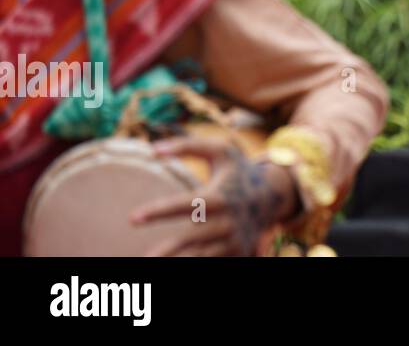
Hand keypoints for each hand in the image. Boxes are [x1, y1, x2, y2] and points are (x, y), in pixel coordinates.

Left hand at [129, 137, 298, 255]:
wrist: (273, 195)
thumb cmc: (238, 170)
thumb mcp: (220, 150)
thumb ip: (187, 145)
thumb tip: (153, 149)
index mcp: (219, 197)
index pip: (184, 205)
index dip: (158, 211)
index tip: (132, 218)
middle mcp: (227, 221)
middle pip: (192, 240)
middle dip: (168, 250)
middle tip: (145, 258)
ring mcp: (233, 240)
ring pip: (201, 256)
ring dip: (178, 262)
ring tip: (153, 265)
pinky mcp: (237, 253)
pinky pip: (212, 262)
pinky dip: (195, 264)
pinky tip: (174, 265)